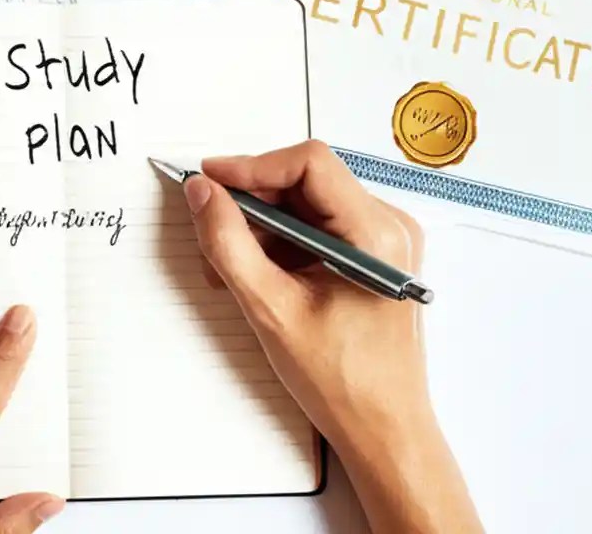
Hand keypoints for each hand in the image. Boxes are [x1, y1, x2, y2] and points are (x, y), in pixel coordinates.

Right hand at [184, 140, 480, 533]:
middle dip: (251, 202)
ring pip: (308, 205)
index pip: (307, 164)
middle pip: (306, 181)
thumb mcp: (271, 309)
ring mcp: (384, 242)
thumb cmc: (342, 380)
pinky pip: (319, 229)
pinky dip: (281, 244)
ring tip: (229, 267)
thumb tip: (202, 194)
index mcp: (376, 233)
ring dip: (262, 226)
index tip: (208, 181)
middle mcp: (389, 227)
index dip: (251, 166)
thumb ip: (229, 243)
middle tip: (209, 228)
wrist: (384, 428)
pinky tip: (257, 275)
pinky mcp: (372, 258)